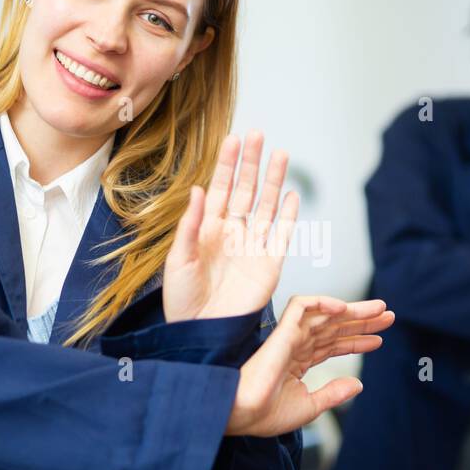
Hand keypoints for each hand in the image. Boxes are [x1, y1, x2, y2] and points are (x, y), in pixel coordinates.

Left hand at [163, 130, 297, 322]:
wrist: (201, 334)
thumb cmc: (182, 302)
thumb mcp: (178, 261)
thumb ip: (190, 225)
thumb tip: (199, 190)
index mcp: (207, 230)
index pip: (221, 189)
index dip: (228, 164)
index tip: (234, 139)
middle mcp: (232, 234)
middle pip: (246, 190)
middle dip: (252, 163)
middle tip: (259, 135)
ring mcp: (252, 248)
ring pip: (266, 207)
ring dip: (273, 181)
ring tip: (281, 155)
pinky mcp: (269, 266)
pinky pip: (281, 236)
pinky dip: (287, 216)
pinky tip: (291, 195)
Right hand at [225, 296, 394, 436]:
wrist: (244, 415)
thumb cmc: (266, 414)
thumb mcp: (310, 406)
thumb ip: (333, 393)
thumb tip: (357, 384)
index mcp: (299, 361)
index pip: (333, 345)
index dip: (356, 341)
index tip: (378, 340)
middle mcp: (296, 345)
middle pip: (334, 327)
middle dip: (362, 320)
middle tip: (388, 316)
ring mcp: (289, 336)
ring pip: (325, 314)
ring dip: (353, 310)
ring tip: (380, 309)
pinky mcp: (282, 331)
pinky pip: (301, 306)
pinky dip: (322, 302)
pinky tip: (343, 308)